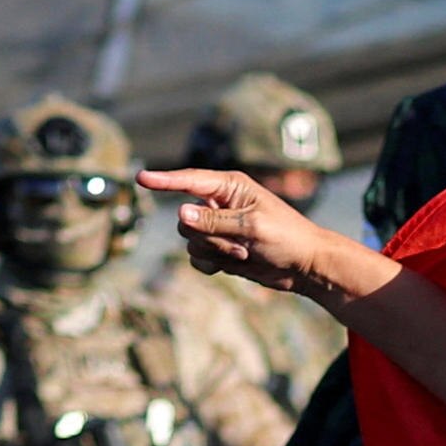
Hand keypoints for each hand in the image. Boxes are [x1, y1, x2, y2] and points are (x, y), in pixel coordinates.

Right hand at [140, 168, 377, 302]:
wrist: (304, 266)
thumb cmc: (286, 237)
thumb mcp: (252, 227)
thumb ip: (214, 220)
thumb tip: (179, 212)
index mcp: (230, 186)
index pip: (189, 181)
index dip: (164, 181)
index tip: (141, 179)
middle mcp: (219, 203)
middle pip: (185, 220)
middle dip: (208, 237)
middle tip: (240, 244)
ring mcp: (217, 226)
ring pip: (190, 241)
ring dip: (215, 252)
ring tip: (244, 254)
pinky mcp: (218, 248)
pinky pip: (196, 258)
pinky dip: (212, 264)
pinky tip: (234, 264)